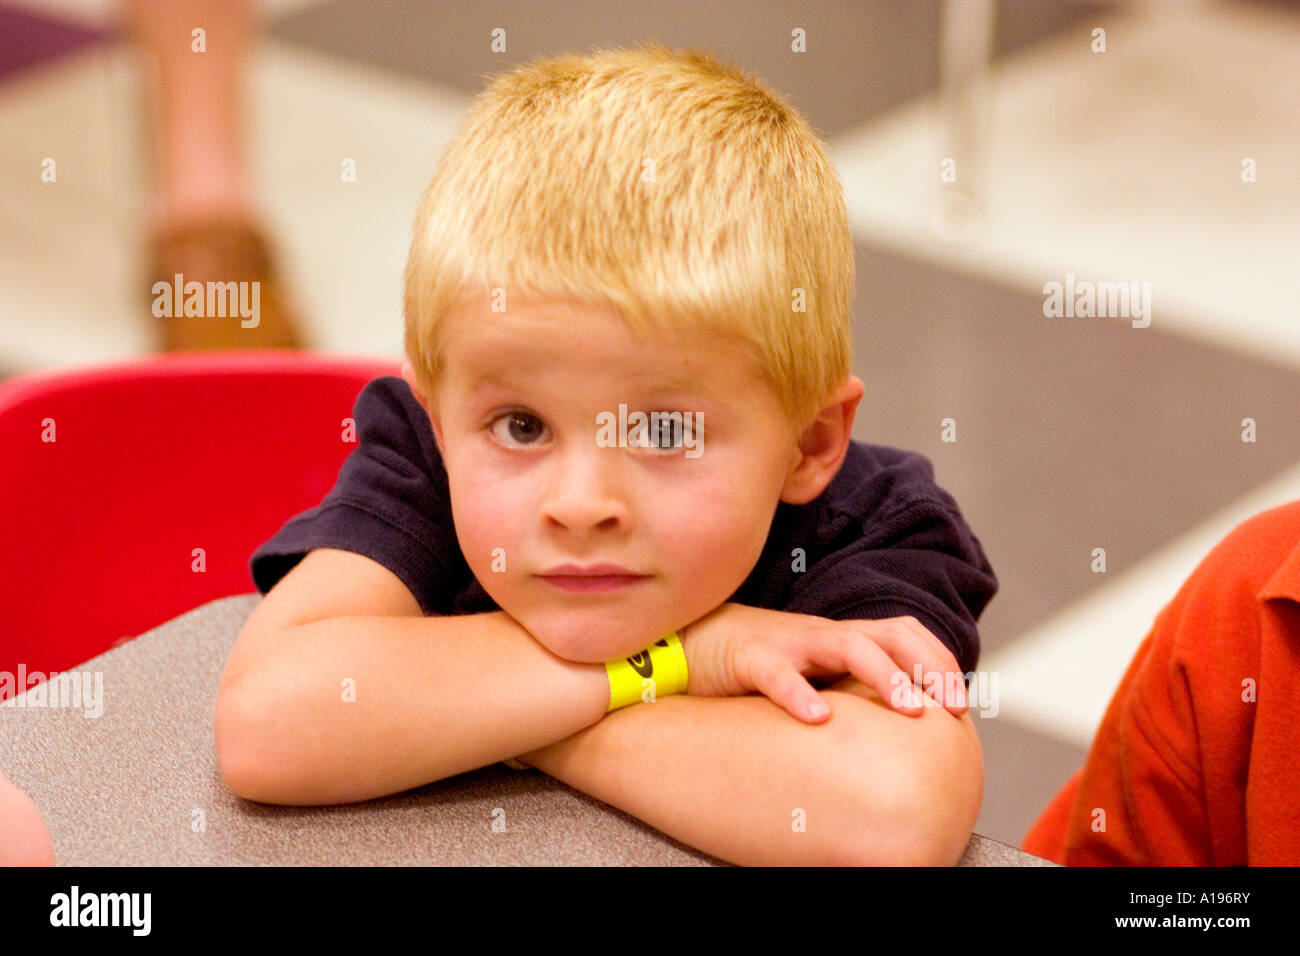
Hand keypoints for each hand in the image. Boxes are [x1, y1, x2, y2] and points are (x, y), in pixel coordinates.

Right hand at [678, 603, 967, 723]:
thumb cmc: (754, 667)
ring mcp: (788, 641)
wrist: (686, 645)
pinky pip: (776, 672)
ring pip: (846, 645)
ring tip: (909, 709)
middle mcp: (822, 634)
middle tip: (950, 707)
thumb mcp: (809, 677)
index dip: (938, 660)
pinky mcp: (749, 657)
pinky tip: (818, 720)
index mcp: (840, 638)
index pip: (903, 633)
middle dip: (928, 665)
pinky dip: (799, 694)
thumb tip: (894, 730)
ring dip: (885, 676)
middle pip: (889, 632)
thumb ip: (846, 691)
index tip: (961, 702)